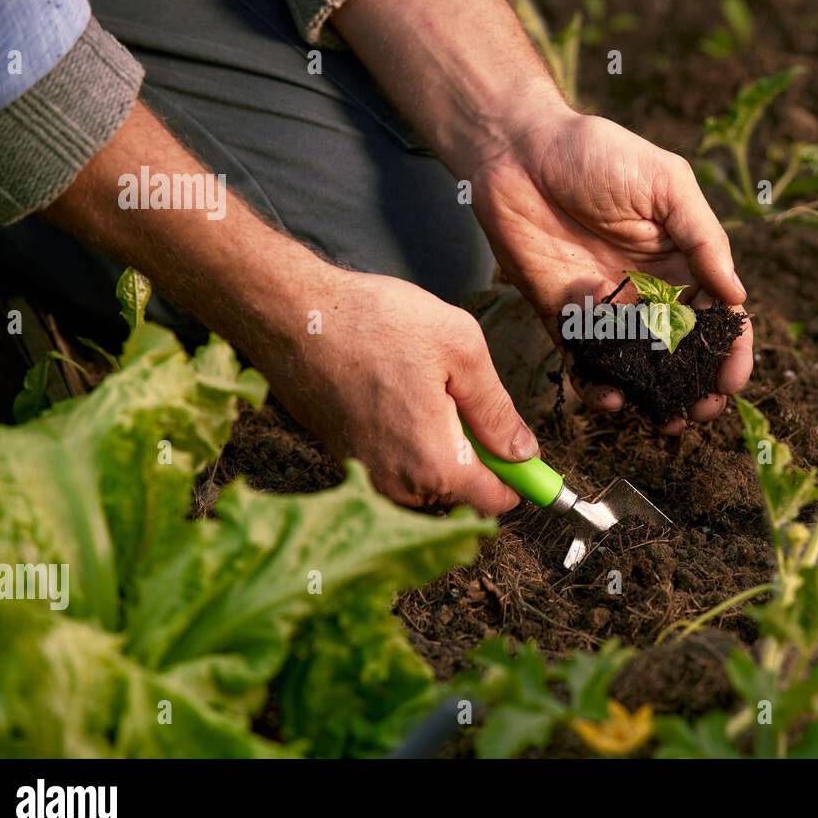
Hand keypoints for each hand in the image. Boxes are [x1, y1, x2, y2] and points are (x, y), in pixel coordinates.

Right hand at [257, 271, 535, 515]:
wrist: (294, 316)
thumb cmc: (376, 324)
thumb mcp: (461, 349)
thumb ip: (497, 410)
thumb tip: (522, 451)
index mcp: (436, 466)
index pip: (495, 501)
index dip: (517, 477)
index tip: (521, 448)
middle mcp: (399, 487)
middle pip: (461, 494)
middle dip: (476, 459)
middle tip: (463, 400)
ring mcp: (368, 477)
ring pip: (428, 482)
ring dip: (441, 450)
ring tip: (428, 393)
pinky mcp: (346, 461)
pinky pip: (397, 468)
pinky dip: (410, 443)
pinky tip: (399, 395)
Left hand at [471, 110, 753, 433]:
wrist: (518, 152)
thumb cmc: (598, 154)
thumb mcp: (667, 184)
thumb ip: (703, 239)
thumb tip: (737, 295)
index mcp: (681, 261)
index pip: (717, 316)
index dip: (731, 350)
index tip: (733, 380)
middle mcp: (649, 291)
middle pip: (682, 352)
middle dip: (697, 385)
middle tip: (702, 412)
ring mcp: (607, 309)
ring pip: (639, 367)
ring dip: (656, 398)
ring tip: (666, 421)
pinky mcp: (564, 319)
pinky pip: (587, 363)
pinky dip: (599, 387)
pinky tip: (612, 399)